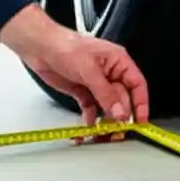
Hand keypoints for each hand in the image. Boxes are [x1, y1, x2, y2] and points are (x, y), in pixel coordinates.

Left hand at [0, 5, 149, 140]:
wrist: (39, 47)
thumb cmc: (64, 46)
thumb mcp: (89, 70)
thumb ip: (106, 93)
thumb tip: (120, 112)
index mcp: (118, 62)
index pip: (137, 85)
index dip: (141, 104)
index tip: (140, 121)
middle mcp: (109, 74)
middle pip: (122, 100)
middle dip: (120, 117)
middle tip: (117, 132)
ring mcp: (96, 84)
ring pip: (107, 107)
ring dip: (105, 121)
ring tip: (102, 134)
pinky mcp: (83, 91)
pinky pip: (91, 109)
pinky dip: (90, 119)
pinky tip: (88, 128)